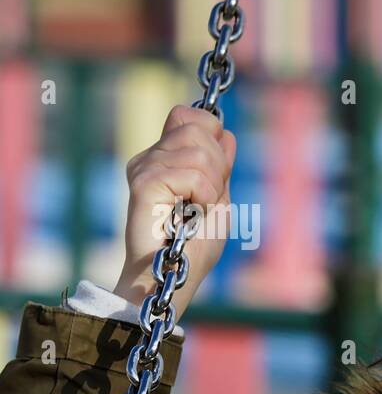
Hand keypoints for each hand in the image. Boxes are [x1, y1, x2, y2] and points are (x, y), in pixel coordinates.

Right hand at [115, 105, 236, 322]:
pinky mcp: (143, 184)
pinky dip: (204, 197)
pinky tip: (190, 215)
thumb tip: (226, 133)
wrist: (171, 278)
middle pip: (198, 127)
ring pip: (199, 150)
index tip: (215, 175)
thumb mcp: (217, 200)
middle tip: (205, 200)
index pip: (191, 116)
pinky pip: (192, 174)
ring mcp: (144, 168)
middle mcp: (150, 158)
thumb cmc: (194, 248)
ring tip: (196, 211)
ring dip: (212, 186)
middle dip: (218, 165)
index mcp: (165, 158)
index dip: (213, 136)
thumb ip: (219, 167)